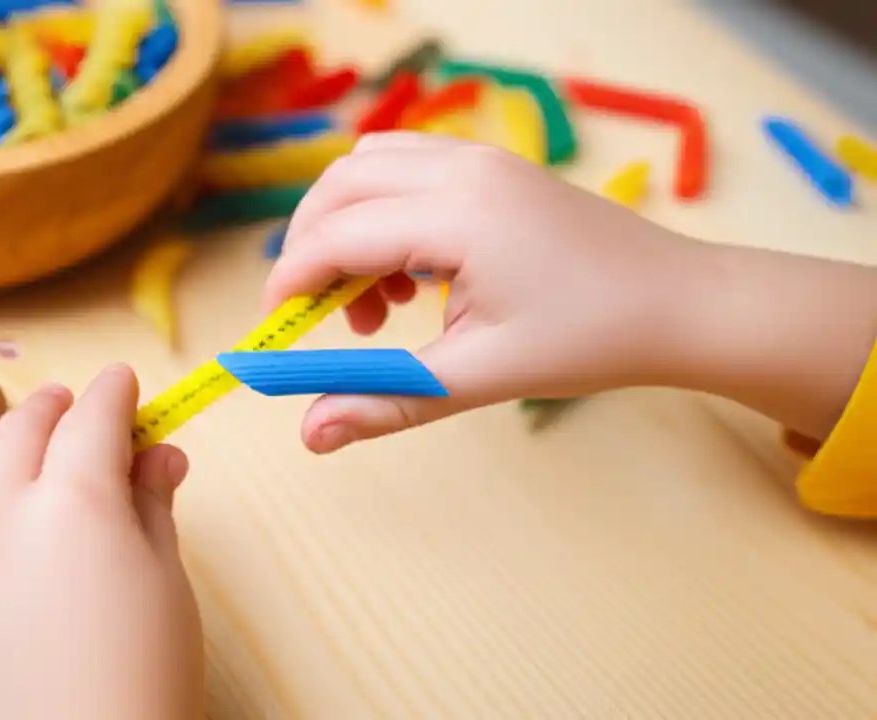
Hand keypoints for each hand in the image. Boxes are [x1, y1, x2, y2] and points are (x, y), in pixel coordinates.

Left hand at [0, 365, 203, 719]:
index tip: (121, 386)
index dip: (114, 394)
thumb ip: (152, 507)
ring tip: (5, 454)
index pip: (94, 419)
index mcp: (76, 505)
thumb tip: (158, 453)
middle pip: (22, 429)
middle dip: (55, 409)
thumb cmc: (139, 685)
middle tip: (73, 412)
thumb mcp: (165, 587)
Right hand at [263, 132, 708, 452]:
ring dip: (347, 228)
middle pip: (338, 187)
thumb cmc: (590, 339)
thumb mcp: (481, 376)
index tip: (276, 334)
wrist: (679, 304)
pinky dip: (383, 214)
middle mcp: (462, 169)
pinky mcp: (493, 166)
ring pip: (369, 170)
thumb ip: (386, 400)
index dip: (291, 285)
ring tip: (378, 304)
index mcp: (458, 215)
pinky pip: (407, 170)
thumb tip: (310, 435)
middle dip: (311, 251)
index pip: (336, 236)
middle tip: (326, 321)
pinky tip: (414, 276)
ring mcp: (481, 159)